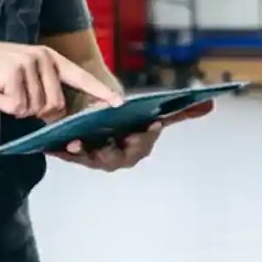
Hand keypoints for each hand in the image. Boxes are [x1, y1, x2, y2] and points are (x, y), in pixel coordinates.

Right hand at [0, 41, 123, 120]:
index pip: (80, 77)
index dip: (100, 92)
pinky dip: (3, 106)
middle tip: (13, 97)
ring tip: (1, 89)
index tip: (119, 104)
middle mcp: (42, 57)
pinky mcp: (13, 74)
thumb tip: (55, 114)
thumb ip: (42, 89)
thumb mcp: (21, 74)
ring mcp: (28, 64)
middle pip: (55, 105)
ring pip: (36, 109)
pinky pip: (17, 108)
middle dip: (34, 111)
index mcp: (48, 57)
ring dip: (16, 108)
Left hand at [49, 99, 215, 171]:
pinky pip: (66, 155)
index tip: (150, 122)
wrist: (101, 115)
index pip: (144, 143)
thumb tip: (211, 104)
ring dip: (82, 152)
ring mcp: (94, 156)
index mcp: (137, 145)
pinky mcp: (73, 153)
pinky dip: (59, 150)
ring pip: (90, 158)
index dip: (148, 135)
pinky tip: (51, 143)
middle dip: (114, 149)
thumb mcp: (151, 110)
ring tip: (76, 142)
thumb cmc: (128, 116)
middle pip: (117, 157)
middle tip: (107, 138)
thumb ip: (180, 111)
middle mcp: (117, 156)